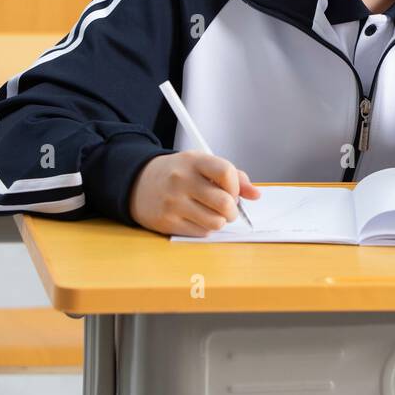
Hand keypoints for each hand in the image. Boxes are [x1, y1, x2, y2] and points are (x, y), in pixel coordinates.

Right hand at [128, 150, 261, 235]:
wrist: (138, 183)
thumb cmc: (177, 173)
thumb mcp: (201, 164)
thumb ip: (232, 175)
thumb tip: (256, 194)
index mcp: (194, 161)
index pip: (226, 172)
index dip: (237, 186)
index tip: (234, 192)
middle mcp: (182, 180)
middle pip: (225, 203)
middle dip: (233, 210)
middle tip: (228, 208)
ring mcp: (173, 202)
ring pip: (216, 222)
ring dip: (220, 221)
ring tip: (212, 214)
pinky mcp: (167, 222)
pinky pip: (201, 233)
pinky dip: (205, 229)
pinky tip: (197, 218)